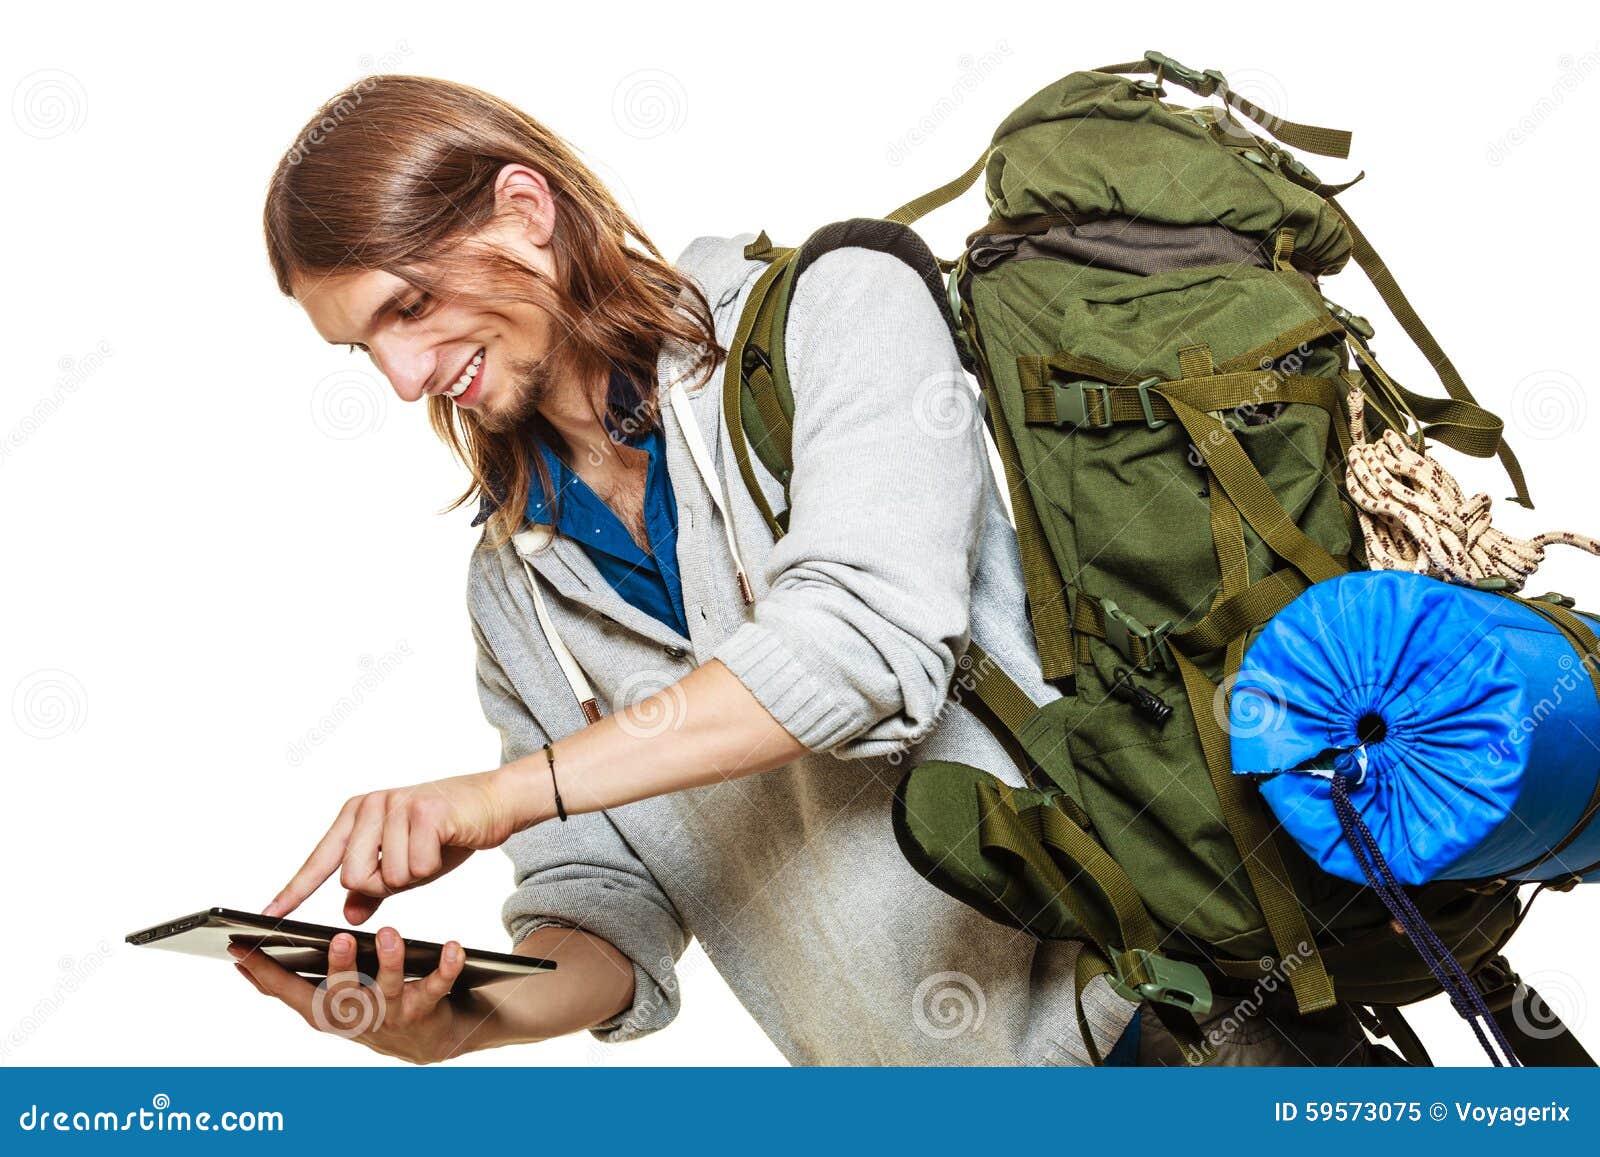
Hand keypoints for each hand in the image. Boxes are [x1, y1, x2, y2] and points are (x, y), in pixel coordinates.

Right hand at [229, 927, 474, 1064]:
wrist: (427, 1041)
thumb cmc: (369, 1008)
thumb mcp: (325, 1000)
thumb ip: (289, 983)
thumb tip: (239, 958)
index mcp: (325, 1012)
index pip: (286, 992)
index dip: (261, 972)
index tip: (237, 946)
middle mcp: (355, 1017)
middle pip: (341, 995)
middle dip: (339, 967)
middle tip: (336, 938)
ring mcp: (390, 1016)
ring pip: (389, 988)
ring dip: (391, 960)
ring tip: (390, 933)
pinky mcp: (426, 1011)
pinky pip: (438, 987)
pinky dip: (447, 967)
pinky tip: (453, 947)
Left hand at [265, 766, 543, 923]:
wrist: (495, 801)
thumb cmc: (449, 831)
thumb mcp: (405, 863)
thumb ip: (374, 887)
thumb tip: (346, 914)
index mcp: (357, 815)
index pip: (320, 861)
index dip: (294, 891)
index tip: (269, 916)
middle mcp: (371, 806)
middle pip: (353, 877)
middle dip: (385, 885)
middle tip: (412, 865)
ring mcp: (396, 806)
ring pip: (388, 877)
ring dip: (414, 876)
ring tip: (432, 850)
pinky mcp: (424, 812)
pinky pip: (418, 868)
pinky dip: (434, 867)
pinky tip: (446, 843)